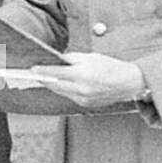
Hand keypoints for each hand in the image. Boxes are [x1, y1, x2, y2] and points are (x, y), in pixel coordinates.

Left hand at [31, 52, 146, 107]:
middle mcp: (82, 89)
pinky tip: (60, 84)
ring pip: (61, 92)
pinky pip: (69, 96)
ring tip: (43, 77)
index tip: (32, 69)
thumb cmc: (111, 67)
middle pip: (55, 85)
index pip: (57, 73)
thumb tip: (57, 60)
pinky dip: (63, 90)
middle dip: (44, 79)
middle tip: (32, 74)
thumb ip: (73, 58)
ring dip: (52, 84)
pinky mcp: (85, 105)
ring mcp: (84, 99)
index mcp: (84, 74)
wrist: (129, 83)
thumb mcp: (91, 57)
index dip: (43, 71)